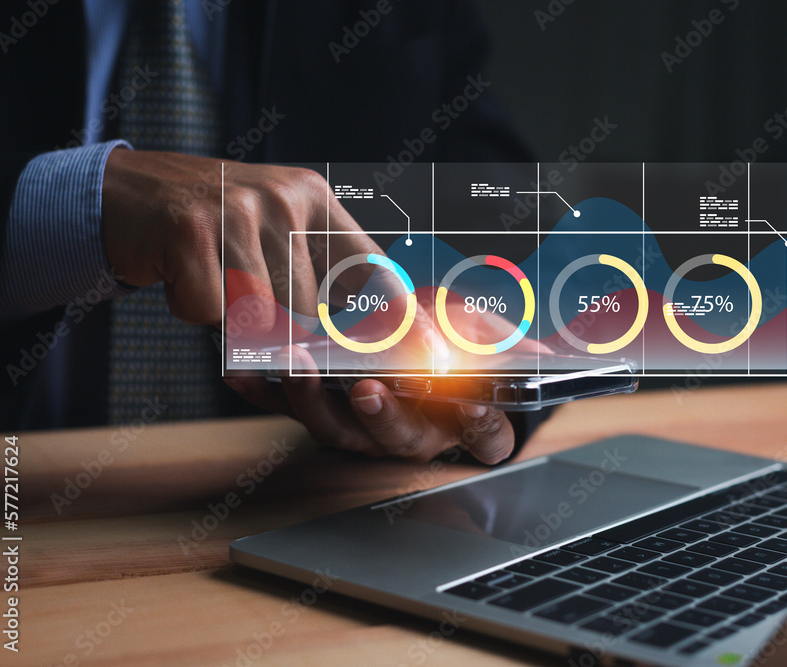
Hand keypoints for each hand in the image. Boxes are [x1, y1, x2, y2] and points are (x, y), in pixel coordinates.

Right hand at [102, 149, 508, 460]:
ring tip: (214, 283)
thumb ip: (319, 271)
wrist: (128, 193)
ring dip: (233, 320)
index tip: (420, 356)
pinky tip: (182, 276)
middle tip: (252, 312)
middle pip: (306, 310)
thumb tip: (375, 334)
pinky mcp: (189, 230)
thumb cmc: (213, 225)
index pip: (370, 267)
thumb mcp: (276, 229)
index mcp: (314, 199)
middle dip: (280, 330)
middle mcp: (283, 197)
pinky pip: (209, 312)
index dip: (394, 318)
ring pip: (259, 316)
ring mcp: (235, 208)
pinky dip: (191, 309)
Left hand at [225, 345, 515, 463]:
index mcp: (466, 420)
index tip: (474, 406)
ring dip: (317, 402)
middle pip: (401, 438)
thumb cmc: (461, 335)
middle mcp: (416, 434)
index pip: (486, 436)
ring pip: (341, 431)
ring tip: (301, 368)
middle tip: (367, 388)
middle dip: (383, 415)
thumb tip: (538, 349)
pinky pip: (294, 411)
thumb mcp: (486, 329)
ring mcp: (365, 429)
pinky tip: (248, 371)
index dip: (481, 426)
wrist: (420, 331)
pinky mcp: (323, 413)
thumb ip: (500, 340)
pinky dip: (268, 393)